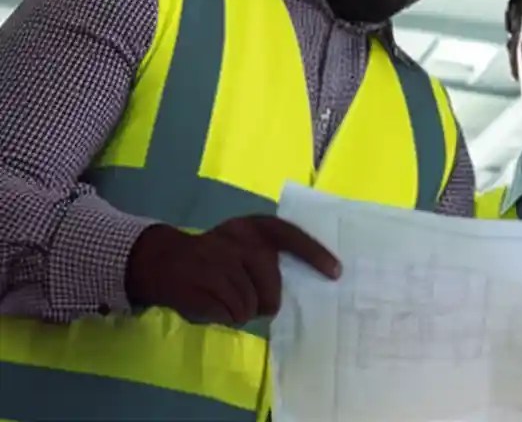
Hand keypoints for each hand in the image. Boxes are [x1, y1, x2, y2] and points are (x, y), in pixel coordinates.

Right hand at [125, 215, 340, 325]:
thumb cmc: (216, 257)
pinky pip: (228, 313)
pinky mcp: (202, 284)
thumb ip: (269, 259)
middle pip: (272, 285)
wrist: (162, 259)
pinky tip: (214, 305)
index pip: (291, 236)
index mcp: (254, 227)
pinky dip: (225, 317)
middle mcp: (239, 240)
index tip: (335, 273)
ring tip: (228, 302)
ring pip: (249, 305)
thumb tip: (305, 282)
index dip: (315, 255)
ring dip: (242, 312)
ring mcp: (219, 261)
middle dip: (267, 301)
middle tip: (258, 305)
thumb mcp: (244, 246)